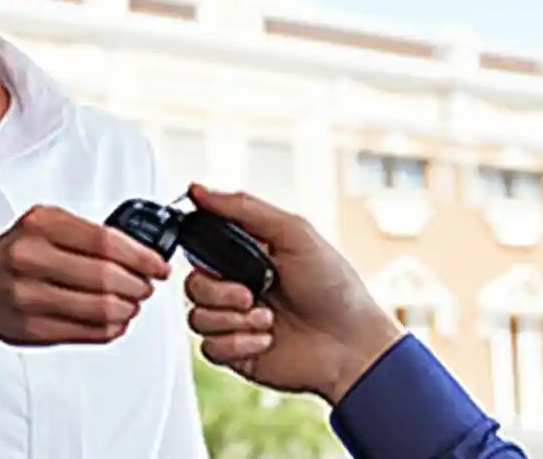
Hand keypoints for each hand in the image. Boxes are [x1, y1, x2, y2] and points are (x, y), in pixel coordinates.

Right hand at [0, 205, 170, 345]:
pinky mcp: (31, 329)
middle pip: (106, 278)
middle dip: (138, 285)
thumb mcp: (45, 224)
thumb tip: (141, 252)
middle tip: (146, 287)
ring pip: (100, 309)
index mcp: (40, 224)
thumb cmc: (15, 253)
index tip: (159, 266)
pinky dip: (110, 329)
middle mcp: (30, 258)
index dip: (141, 257)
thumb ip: (87, 234)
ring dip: (128, 309)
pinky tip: (115, 321)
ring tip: (132, 305)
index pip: (105, 241)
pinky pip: (86, 333)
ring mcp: (29, 296)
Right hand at [184, 185, 403, 403]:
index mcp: (247, 255)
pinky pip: (209, 347)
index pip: (200, 248)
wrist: (351, 345)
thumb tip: (201, 190)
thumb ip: (244, 208)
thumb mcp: (294, 233)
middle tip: (250, 294)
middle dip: (220, 292)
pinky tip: (266, 339)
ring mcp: (235, 321)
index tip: (219, 258)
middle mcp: (237, 287)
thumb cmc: (334, 287)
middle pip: (192, 285)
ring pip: (196, 318)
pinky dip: (238, 343)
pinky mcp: (236, 352)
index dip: (202, 253)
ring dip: (233, 320)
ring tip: (267, 319)